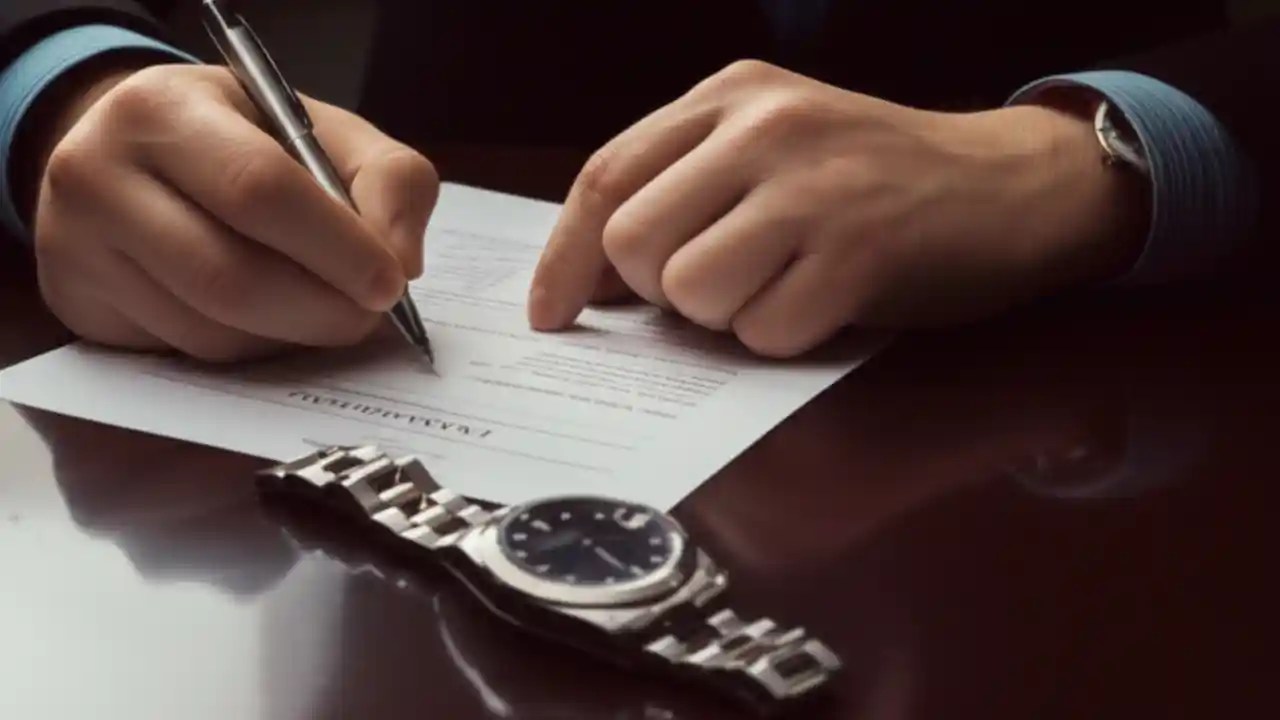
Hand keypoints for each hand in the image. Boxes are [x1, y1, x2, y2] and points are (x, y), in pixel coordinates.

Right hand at [28, 63, 437, 360]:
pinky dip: (250, 351)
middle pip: (231, 277)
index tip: (390, 283)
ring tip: (325, 312)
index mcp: (162, 110)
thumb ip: (388, 179)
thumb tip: (402, 262)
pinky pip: (186, 355)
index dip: (336, 247)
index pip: (258, 190)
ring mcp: (78, 249)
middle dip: (321, 311)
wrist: (132, 153)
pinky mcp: (81, 306)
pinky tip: (271, 321)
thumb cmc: (243, 140)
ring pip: (211, 331)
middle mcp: (99, 176)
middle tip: (370, 317)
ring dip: (290, 337)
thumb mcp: (320, 130)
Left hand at [528, 60, 1147, 356]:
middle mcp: (766, 128)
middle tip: (722, 282)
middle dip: (660, 291)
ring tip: (782, 286)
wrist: (1008, 184)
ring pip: (691, 293)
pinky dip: (784, 337)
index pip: (605, 176)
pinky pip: (765, 332)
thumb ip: (681, 188)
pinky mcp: (859, 253)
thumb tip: (590, 278)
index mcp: (731, 95)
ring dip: (725, 316)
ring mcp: (814, 188)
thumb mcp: (773, 148)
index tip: (552, 312)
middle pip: (634, 243)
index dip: (565, 257)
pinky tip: (827, 302)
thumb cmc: (875, 178)